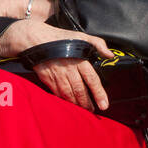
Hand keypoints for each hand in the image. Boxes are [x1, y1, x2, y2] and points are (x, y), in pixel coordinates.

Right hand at [0, 20, 114, 110]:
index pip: (92, 80)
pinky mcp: (48, 79)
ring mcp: (57, 75)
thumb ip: (99, 44)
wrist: (37, 38)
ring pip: (69, 94)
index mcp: (79, 60)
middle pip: (80, 91)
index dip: (99, 94)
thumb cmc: (61, 38)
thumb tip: (110, 55)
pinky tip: (69, 103)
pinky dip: (64, 100)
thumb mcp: (83, 36)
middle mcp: (69, 69)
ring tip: (83, 110)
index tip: (104, 105)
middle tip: (92, 111)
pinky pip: (57, 93)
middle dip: (87, 103)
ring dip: (76, 104)